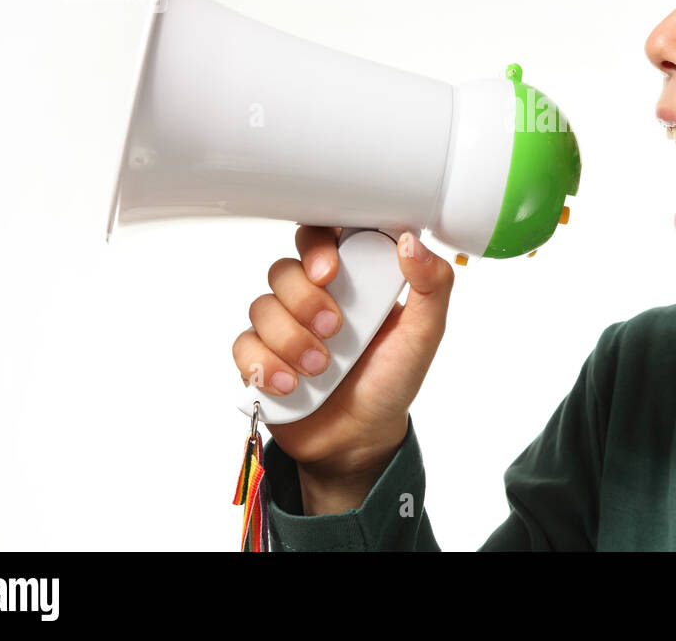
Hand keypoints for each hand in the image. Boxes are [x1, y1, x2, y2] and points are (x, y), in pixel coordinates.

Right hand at [232, 225, 453, 494]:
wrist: (360, 439)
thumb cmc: (391, 381)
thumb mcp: (424, 335)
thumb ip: (432, 286)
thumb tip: (412, 241)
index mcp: (351, 278)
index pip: (322, 235)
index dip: (316, 244)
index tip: (329, 271)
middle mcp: (312, 296)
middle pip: (284, 270)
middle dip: (305, 301)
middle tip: (333, 330)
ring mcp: (283, 326)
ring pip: (262, 307)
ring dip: (291, 340)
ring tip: (320, 369)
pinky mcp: (260, 357)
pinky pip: (243, 345)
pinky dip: (266, 366)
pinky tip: (291, 384)